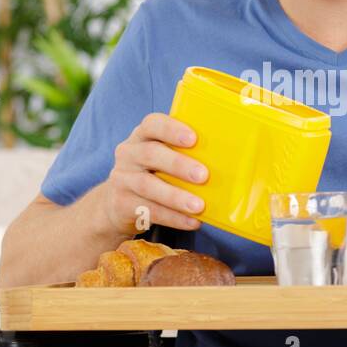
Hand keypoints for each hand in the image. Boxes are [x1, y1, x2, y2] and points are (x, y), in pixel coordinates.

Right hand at [101, 113, 207, 234]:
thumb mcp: (162, 156)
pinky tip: (192, 221)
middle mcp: (129, 153)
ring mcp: (122, 179)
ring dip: (176, 196)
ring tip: (199, 206)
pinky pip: (148, 211)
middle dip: (178, 164)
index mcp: (142, 135)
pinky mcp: (122, 203)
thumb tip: (228, 159)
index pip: (152, 124)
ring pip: (148, 185)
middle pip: (151, 154)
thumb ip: (185, 153)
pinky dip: (173, 217)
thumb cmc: (153, 172)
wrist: (118, 202)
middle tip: (203, 175)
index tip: (193, 139)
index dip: (172, 129)